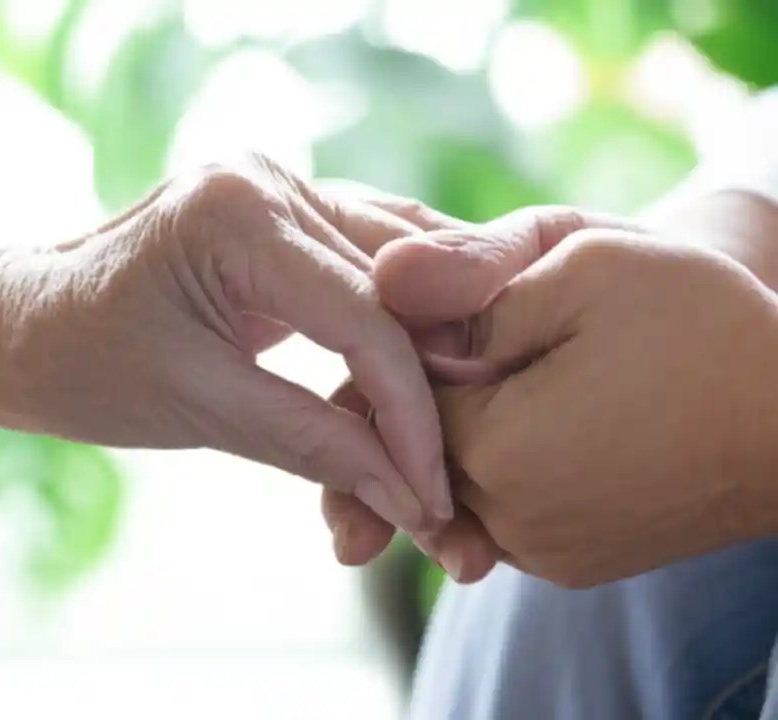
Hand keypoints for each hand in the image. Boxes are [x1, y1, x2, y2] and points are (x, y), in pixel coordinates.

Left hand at [0, 155, 454, 530]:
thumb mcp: (193, 407)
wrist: (19, 328)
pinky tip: (425, 391)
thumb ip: (309, 443)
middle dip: (432, 388)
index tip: (431, 496)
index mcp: (238, 208)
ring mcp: (282, 191)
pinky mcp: (285, 221)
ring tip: (446, 445)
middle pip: (401, 287)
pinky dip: (396, 337)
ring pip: (402, 276)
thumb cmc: (78, 362)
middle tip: (454, 483)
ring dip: (428, 360)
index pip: (367, 315)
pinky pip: (368, 276)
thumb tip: (409, 496)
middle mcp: (271, 179)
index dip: (409, 414)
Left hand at [421, 224, 777, 586]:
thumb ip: (473, 274)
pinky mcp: (572, 564)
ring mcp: (539, 551)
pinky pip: (498, 510)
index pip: (391, 389)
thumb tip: (382, 276)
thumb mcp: (587, 263)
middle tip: (506, 333)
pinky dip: (503, 465)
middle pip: (416, 440)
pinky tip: (551, 418)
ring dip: (469, 425)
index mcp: (492, 446)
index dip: (409, 337)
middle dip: (436, 384)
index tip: (457, 300)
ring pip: (452, 477)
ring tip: (538, 373)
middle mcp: (504, 519)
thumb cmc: (703, 327)